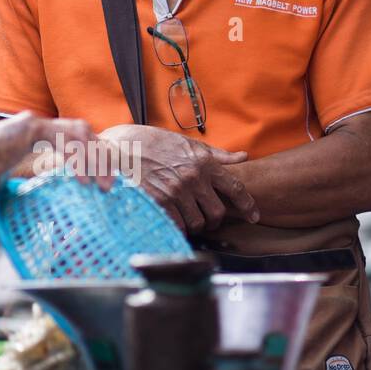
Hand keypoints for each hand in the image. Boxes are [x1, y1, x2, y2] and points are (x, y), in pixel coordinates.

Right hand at [0, 112, 111, 201]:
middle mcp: (37, 125)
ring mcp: (36, 123)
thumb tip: (17, 224)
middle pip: (82, 134)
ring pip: (81, 134)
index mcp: (31, 136)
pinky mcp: (34, 128)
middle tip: (108, 185)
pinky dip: (80, 159)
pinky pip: (68, 140)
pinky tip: (84, 180)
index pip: (71, 140)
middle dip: (99, 158)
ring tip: (102, 185)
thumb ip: (11, 201)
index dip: (88, 157)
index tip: (98, 182)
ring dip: (95, 159)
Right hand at [100, 124, 258, 234]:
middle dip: (214, 219)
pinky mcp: (159, 204)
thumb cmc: (149, 143)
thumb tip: (242, 156)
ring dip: (194, 224)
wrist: (117, 149)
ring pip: (197, 222)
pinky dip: (177, 226)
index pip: (235, 188)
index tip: (253, 215)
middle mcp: (193, 178)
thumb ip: (215, 154)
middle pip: (217, 212)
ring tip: (186, 217)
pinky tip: (172, 219)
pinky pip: (178, 225)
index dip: (247, 205)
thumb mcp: (184, 142)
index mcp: (203, 162)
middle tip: (207, 218)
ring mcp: (176, 192)